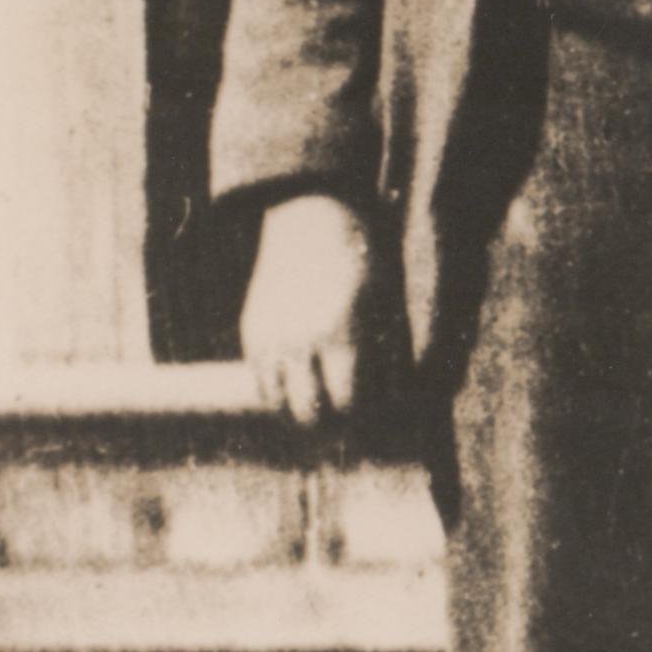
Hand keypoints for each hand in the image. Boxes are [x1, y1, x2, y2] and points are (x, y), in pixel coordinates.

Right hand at [243, 194, 376, 428]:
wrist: (312, 224)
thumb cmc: (364, 267)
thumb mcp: (389, 307)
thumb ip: (392, 357)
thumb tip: (399, 405)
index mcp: (348, 332)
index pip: (354, 402)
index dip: (368, 418)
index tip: (377, 417)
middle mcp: (305, 340)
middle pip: (315, 414)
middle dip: (336, 427)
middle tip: (350, 427)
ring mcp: (274, 338)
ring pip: (283, 408)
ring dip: (306, 417)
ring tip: (325, 415)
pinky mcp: (252, 335)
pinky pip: (263, 387)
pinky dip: (282, 398)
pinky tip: (301, 394)